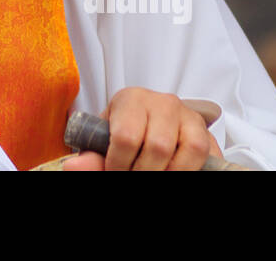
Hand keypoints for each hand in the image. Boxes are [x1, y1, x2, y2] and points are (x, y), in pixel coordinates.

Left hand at [61, 87, 223, 170]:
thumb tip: (72, 167)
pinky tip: (171, 170)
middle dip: (143, 172)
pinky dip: (188, 169)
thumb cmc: (123, 132)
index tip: (114, 172)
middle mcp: (162, 101)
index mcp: (130, 99)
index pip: (126, 136)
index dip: (118, 164)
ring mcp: (186, 114)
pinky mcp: (204, 129)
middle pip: (157, 146)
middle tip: (133, 176)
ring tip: (152, 173)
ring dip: (168, 171)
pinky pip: (202, 153)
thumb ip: (91, 156)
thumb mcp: (104, 142)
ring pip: (186, 150)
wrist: (150, 123)